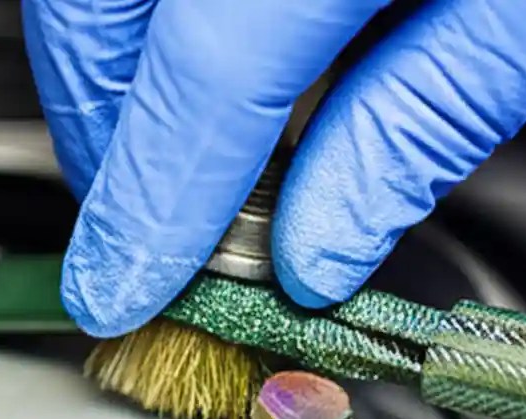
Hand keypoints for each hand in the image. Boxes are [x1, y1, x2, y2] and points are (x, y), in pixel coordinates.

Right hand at [23, 0, 525, 336]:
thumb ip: (424, 120)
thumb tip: (320, 245)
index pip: (204, 71)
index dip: (154, 197)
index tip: (126, 285)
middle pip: (102, 7)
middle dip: (100, 136)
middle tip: (149, 230)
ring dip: (112, 68)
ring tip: (172, 154)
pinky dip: (149, 9)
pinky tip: (205, 57)